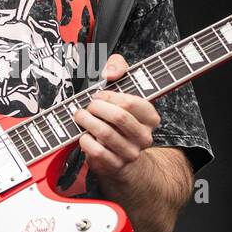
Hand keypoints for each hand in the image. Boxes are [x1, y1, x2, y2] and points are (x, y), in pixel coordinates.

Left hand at [73, 53, 161, 181]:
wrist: (121, 156)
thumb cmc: (119, 117)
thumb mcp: (123, 86)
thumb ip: (118, 66)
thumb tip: (110, 73)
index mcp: (151, 117)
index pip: (130, 103)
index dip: (109, 97)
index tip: (99, 96)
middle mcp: (144, 137)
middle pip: (118, 117)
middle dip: (96, 108)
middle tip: (88, 106)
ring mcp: (130, 153)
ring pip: (105, 133)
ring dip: (87, 122)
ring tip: (81, 117)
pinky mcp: (115, 165)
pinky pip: (96, 151)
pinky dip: (84, 140)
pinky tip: (84, 135)